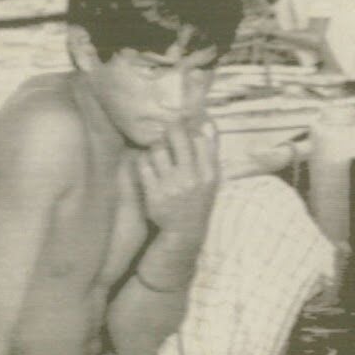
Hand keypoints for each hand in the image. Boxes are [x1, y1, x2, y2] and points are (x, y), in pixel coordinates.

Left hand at [137, 118, 219, 241]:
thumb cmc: (198, 200)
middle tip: (167, 132)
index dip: (190, 129)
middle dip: (170, 130)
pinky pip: (144, 165)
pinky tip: (148, 163)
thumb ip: (210, 152)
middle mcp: (191, 178)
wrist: (184, 231)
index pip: (199, 138)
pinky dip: (144, 160)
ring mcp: (171, 186)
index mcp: (208, 174)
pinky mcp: (154, 193)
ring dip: (155, 146)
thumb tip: (208, 123)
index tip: (184, 128)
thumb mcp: (211, 179)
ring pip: (157, 149)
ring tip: (158, 150)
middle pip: (177, 137)